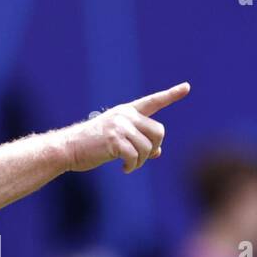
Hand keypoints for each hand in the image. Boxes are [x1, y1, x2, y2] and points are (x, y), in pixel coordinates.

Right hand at [60, 82, 190, 172]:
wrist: (69, 148)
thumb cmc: (92, 145)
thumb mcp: (117, 140)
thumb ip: (138, 141)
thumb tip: (158, 152)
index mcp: (127, 111)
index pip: (153, 101)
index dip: (171, 95)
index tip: (187, 87)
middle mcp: (125, 115)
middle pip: (159, 131)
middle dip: (154, 148)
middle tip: (141, 158)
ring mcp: (120, 127)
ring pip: (148, 148)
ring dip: (142, 161)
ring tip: (129, 165)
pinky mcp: (114, 140)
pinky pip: (136, 157)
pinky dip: (132, 167)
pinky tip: (124, 169)